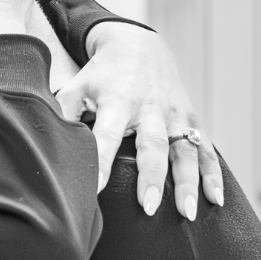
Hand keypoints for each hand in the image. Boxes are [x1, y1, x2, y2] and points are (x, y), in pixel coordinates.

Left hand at [56, 22, 224, 213]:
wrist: (140, 45)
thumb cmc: (102, 74)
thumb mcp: (77, 86)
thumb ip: (63, 114)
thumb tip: (45, 146)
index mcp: (118, 100)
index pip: (107, 134)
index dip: (102, 161)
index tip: (97, 189)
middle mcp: (150, 107)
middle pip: (153, 145)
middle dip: (152, 177)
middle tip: (149, 207)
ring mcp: (174, 114)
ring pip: (185, 150)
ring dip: (188, 182)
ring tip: (187, 213)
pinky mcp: (191, 119)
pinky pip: (205, 149)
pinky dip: (213, 174)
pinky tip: (214, 200)